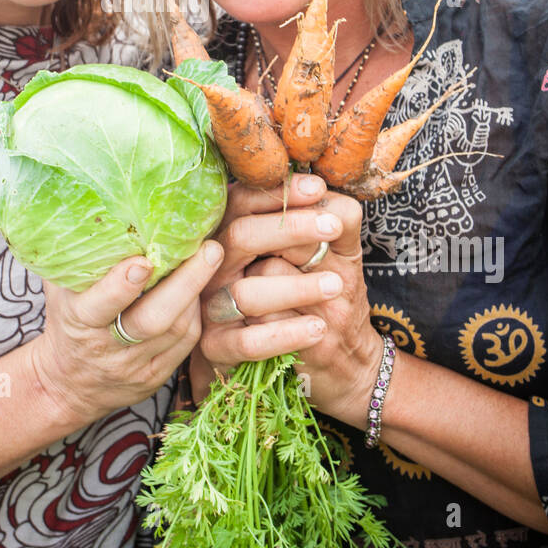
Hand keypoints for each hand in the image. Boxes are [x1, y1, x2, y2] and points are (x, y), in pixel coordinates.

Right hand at [30, 241, 223, 426]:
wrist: (68, 385)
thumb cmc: (66, 323)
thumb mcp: (60, 292)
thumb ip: (77, 258)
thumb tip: (96, 208)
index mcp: (79, 323)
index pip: (100, 306)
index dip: (121, 285)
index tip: (144, 260)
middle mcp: (108, 348)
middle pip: (153, 320)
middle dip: (185, 283)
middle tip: (210, 249)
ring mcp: (135, 366)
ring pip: (176, 330)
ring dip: (196, 293)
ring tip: (209, 259)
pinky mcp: (156, 376)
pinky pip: (185, 344)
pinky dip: (195, 313)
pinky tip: (199, 290)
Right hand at [192, 177, 381, 423]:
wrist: (323, 358)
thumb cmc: (318, 294)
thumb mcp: (326, 253)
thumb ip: (326, 218)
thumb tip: (325, 196)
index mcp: (235, 233)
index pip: (242, 201)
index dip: (277, 193)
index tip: (317, 189)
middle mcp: (216, 266)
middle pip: (239, 236)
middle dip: (288, 229)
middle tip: (332, 228)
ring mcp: (212, 306)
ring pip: (245, 292)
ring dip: (295, 288)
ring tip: (335, 286)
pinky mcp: (218, 347)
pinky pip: (247, 342)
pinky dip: (285, 334)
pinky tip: (318, 328)